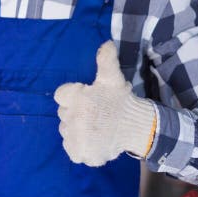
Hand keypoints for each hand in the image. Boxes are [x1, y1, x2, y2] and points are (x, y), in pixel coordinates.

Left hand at [54, 40, 155, 166]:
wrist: (137, 127)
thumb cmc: (120, 100)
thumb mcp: (112, 77)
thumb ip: (105, 59)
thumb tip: (107, 43)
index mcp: (76, 97)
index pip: (61, 95)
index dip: (74, 95)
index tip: (89, 98)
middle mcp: (72, 118)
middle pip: (63, 113)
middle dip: (75, 112)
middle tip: (95, 113)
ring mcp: (75, 138)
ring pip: (66, 130)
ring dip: (76, 128)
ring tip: (95, 127)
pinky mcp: (79, 153)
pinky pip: (71, 148)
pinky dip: (80, 145)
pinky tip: (94, 140)